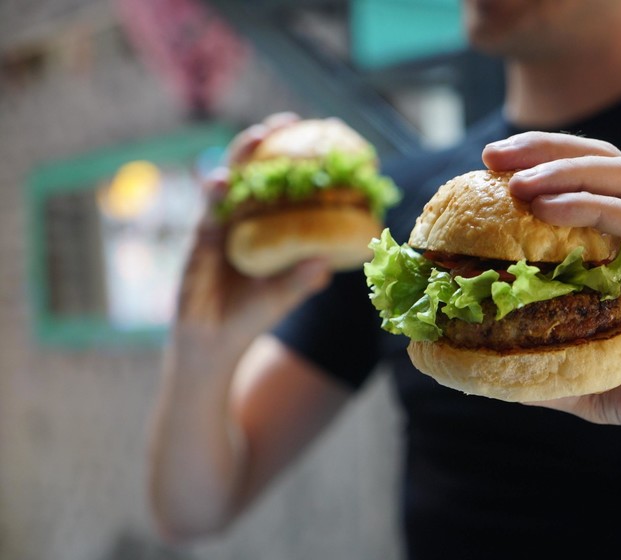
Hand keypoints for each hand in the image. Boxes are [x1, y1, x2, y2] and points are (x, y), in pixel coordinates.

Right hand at [174, 112, 330, 351]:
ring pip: (229, 182)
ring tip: (258, 137)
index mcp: (266, 228)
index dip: (294, 161)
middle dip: (265, 144)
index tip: (318, 135)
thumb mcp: (283, 297)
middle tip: (285, 121)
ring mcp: (220, 227)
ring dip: (241, 157)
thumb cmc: (252, 316)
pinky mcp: (200, 241)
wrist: (214, 342)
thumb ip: (302, 280)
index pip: (280, 186)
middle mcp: (244, 220)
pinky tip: (220, 182)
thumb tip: (328, 262)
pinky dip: (213, 195)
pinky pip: (207, 212)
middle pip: (253, 172)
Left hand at [482, 131, 620, 465]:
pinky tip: (553, 209)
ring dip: (568, 174)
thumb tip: (484, 361)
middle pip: (605, 164)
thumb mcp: (597, 374)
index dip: (539, 168)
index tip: (483, 171)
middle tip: (491, 157)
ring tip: (517, 182)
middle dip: (546, 153)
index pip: (588, 184)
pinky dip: (601, 208)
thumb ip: (548, 362)